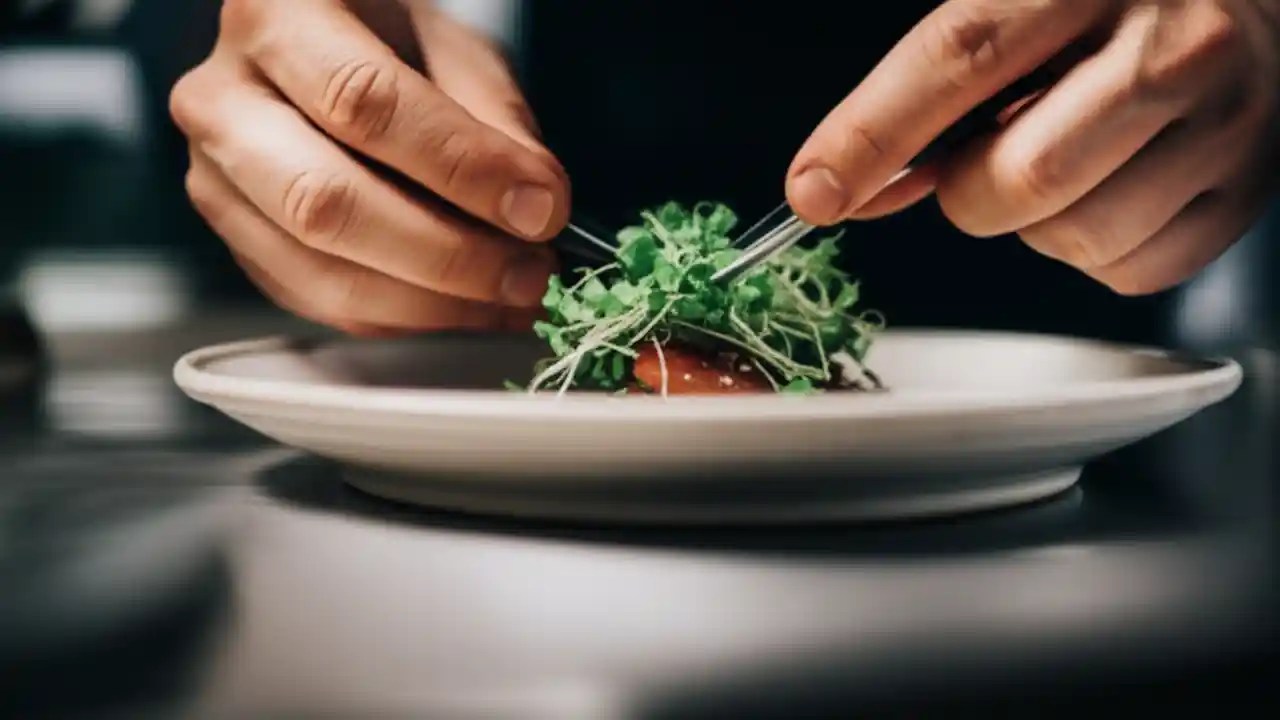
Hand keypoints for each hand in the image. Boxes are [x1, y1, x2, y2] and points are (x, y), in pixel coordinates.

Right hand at [171, 0, 569, 335]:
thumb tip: (535, 207)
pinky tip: (466, 307)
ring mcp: (213, 178)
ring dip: (435, 303)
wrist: (323, 59)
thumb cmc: (392, 44)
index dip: (461, 167)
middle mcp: (221, 98)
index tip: (540, 207)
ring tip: (512, 297)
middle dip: (447, 255)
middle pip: (324, 202)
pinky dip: (406, 318)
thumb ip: (494, 120)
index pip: (363, 102)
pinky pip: (319, 303)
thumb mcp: (453, 49)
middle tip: (529, 272)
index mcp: (275, 14)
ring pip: (320, 271)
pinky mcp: (233, 242)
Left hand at [788, 0, 1278, 294]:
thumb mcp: (1020, 7)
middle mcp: (1175, 43)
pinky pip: (1126, 271)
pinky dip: (1091, 251)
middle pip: (1021, 178)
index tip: (814, 191)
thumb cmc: (1110, 10)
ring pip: (1072, 237)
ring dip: (1033, 226)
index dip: (873, 132)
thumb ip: (931, 85)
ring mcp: (1224, 123)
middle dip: (968, 194)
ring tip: (1063, 163)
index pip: (960, 56)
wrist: (1244, 8)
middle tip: (983, 164)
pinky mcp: (1244, 192)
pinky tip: (1108, 190)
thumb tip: (843, 184)